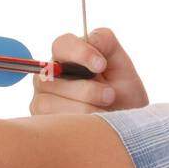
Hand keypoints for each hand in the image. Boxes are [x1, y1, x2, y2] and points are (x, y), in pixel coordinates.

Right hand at [30, 28, 148, 114]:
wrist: (127, 128)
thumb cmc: (124, 95)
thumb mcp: (121, 65)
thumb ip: (106, 42)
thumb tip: (89, 39)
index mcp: (69, 56)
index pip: (62, 44)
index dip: (80, 53)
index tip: (101, 66)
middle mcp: (50, 74)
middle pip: (53, 74)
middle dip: (86, 88)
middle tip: (110, 96)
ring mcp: (42, 97)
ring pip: (49, 100)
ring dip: (82, 107)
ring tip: (103, 112)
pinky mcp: (41, 121)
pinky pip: (51, 120)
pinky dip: (76, 122)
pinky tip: (90, 123)